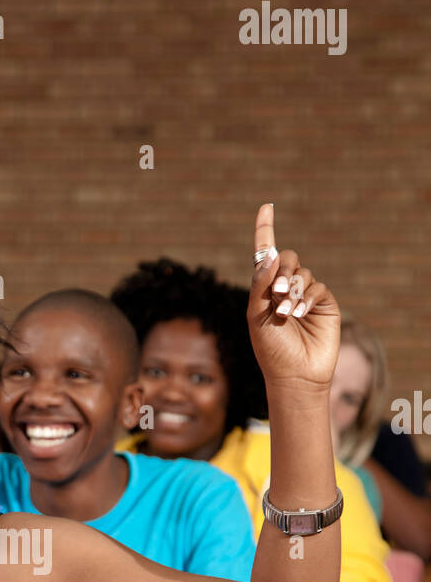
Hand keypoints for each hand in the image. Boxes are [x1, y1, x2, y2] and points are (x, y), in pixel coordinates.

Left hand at [248, 203, 340, 390]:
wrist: (294, 374)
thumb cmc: (270, 349)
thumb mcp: (256, 315)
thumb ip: (260, 285)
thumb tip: (267, 254)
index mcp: (264, 289)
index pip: (264, 254)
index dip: (265, 229)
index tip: (266, 207)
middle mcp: (284, 288)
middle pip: (286, 258)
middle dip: (281, 270)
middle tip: (277, 293)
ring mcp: (305, 295)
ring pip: (302, 272)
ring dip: (292, 291)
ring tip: (287, 315)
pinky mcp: (324, 303)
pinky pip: (317, 287)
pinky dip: (307, 298)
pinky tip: (300, 314)